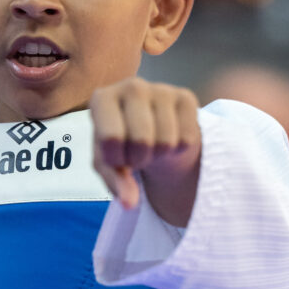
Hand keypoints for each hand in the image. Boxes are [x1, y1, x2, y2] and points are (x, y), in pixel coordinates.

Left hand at [91, 77, 201, 225]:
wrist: (151, 133)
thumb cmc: (122, 147)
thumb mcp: (109, 165)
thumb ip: (115, 182)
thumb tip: (130, 203)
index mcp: (102, 98)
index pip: (111, 139)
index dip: (116, 160)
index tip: (117, 156)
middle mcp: (131, 86)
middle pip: (141, 140)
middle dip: (140, 159)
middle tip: (137, 155)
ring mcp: (161, 89)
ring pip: (166, 141)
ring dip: (159, 155)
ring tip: (152, 146)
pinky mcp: (186, 96)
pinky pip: (186, 138)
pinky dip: (178, 148)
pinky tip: (169, 138)